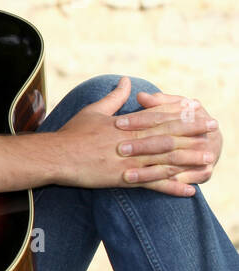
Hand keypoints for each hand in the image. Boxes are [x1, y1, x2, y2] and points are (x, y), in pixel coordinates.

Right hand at [53, 78, 216, 196]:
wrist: (56, 156)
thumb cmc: (72, 133)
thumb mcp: (94, 111)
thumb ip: (114, 97)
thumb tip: (126, 80)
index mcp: (126, 124)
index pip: (160, 116)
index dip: (181, 114)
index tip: (199, 110)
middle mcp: (132, 141)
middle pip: (169, 135)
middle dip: (194, 132)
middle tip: (215, 129)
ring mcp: (129, 161)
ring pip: (166, 159)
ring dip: (190, 159)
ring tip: (210, 159)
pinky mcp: (123, 178)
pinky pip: (153, 184)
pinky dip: (173, 187)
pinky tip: (189, 190)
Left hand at [113, 90, 222, 187]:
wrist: (211, 137)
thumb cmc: (183, 118)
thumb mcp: (172, 106)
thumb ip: (157, 102)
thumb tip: (141, 96)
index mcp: (192, 114)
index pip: (160, 117)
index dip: (139, 119)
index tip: (117, 123)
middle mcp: (198, 134)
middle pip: (166, 141)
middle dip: (143, 146)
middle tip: (120, 149)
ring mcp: (201, 154)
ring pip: (172, 162)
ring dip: (148, 170)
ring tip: (127, 175)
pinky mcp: (201, 172)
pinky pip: (180, 180)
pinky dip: (166, 186)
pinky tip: (146, 187)